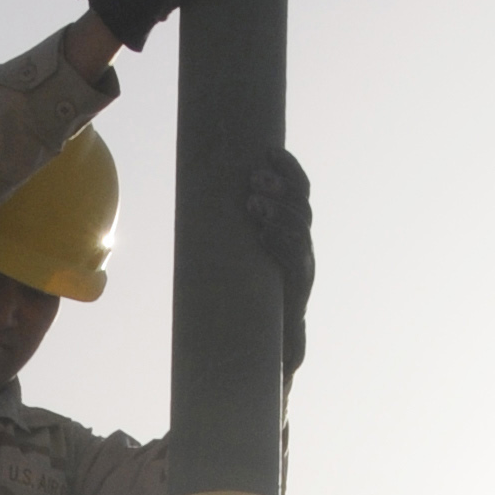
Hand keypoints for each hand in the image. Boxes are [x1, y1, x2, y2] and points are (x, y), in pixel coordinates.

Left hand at [244, 149, 313, 374]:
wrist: (261, 343)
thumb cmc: (243, 291)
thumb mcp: (235, 252)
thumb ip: (225, 229)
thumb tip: (191, 190)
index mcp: (293, 227)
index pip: (300, 189)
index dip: (289, 168)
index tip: (269, 151)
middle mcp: (303, 244)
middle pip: (300, 206)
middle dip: (279, 189)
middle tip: (252, 181)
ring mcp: (303, 266)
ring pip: (299, 230)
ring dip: (277, 213)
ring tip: (253, 204)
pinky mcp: (298, 289)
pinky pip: (296, 262)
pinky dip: (281, 244)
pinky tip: (265, 234)